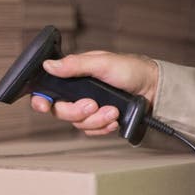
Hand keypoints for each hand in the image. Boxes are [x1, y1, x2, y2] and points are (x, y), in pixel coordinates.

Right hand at [30, 50, 158, 135]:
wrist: (154, 90)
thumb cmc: (131, 70)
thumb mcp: (102, 62)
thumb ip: (75, 65)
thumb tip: (49, 65)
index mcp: (74, 77)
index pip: (49, 91)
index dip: (41, 100)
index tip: (44, 105)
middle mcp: (78, 94)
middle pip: (60, 112)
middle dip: (77, 111)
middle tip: (93, 105)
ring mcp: (89, 110)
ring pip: (78, 124)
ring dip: (97, 120)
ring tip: (114, 110)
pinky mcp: (100, 122)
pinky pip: (92, 132)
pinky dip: (104, 127)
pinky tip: (115, 118)